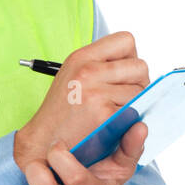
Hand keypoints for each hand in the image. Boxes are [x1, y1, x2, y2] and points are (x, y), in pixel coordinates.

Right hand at [13, 31, 149, 171]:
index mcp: (80, 58)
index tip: (121, 73)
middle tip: (120, 98)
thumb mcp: (73, 76)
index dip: (130, 57)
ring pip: (141, 91)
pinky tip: (111, 126)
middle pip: (140, 67)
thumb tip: (135, 63)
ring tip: (112, 112)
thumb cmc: (61, 113)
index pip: (126, 41)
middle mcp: (88, 72)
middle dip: (137, 83)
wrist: (43, 144)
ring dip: (134, 104)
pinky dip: (129, 121)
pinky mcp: (105, 116)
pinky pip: (136, 112)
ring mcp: (96, 93)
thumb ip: (101, 64)